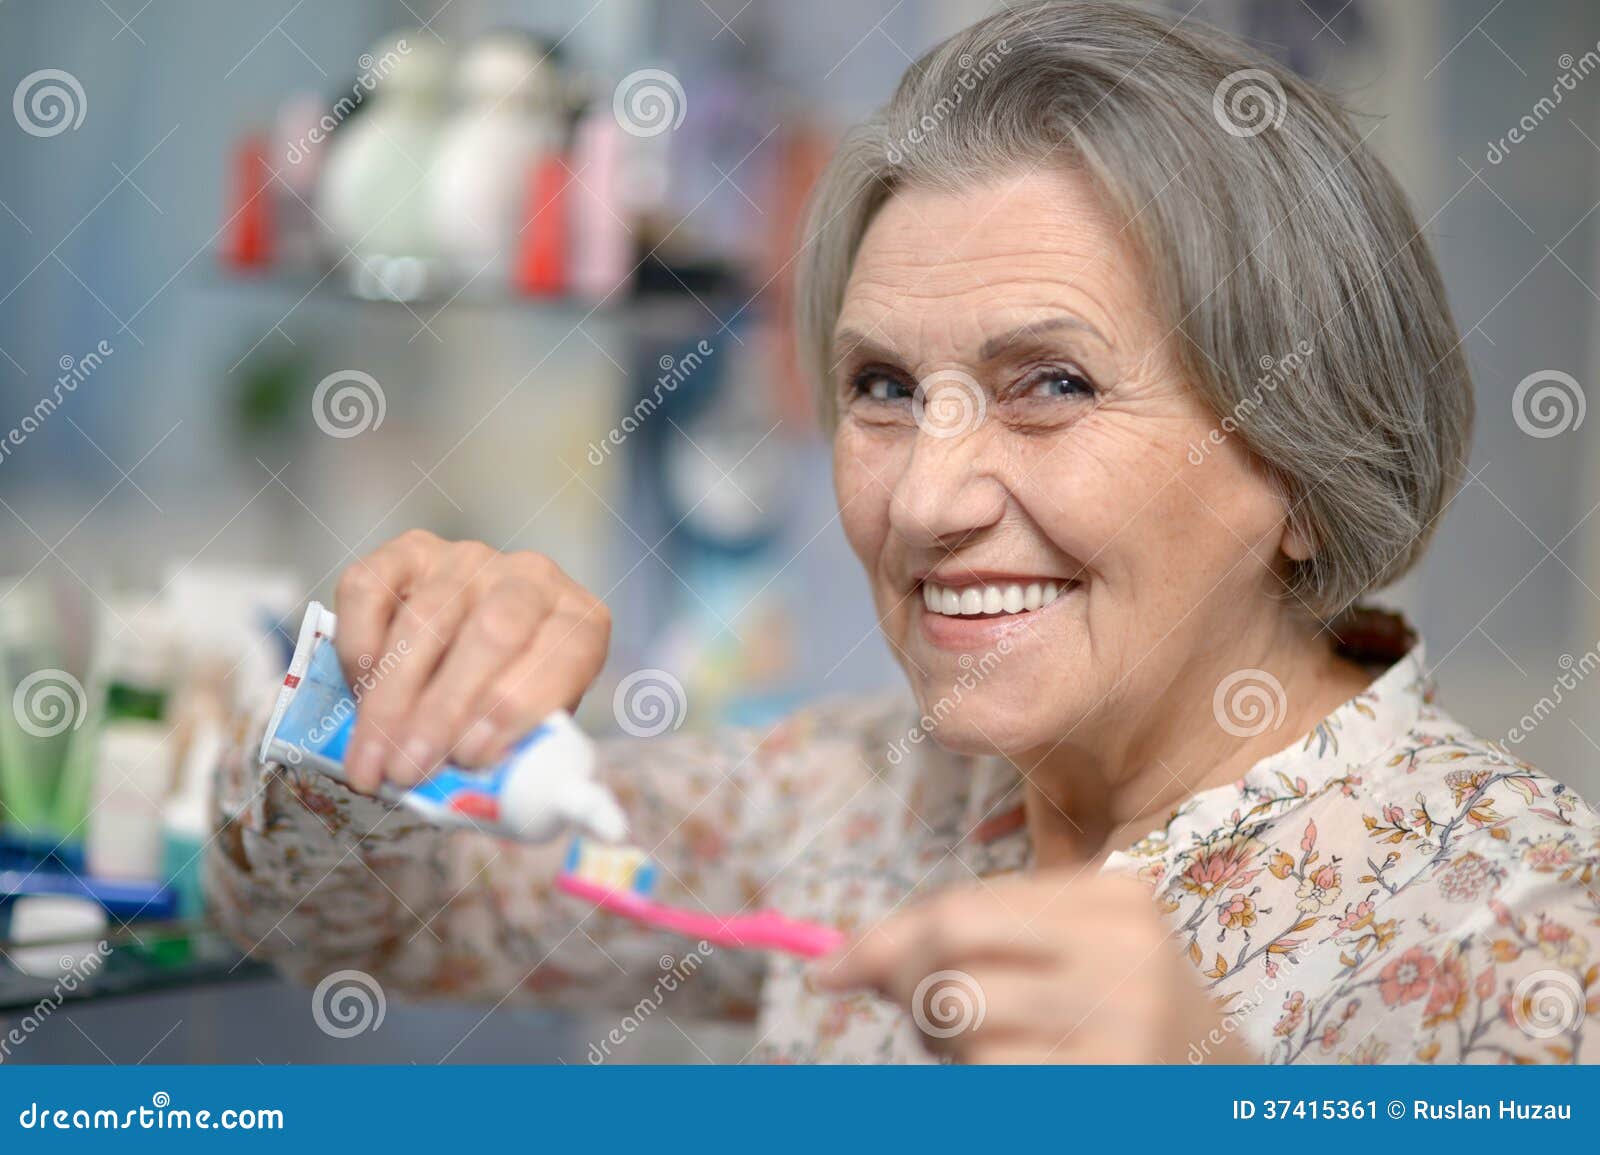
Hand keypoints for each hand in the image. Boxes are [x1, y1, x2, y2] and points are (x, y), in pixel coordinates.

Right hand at [333, 530, 610, 792]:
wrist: (466, 652)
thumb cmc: (506, 702)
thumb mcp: (531, 731)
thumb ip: (518, 756)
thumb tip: (478, 792)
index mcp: (580, 621)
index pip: (564, 654)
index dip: (519, 706)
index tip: (472, 758)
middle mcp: (530, 578)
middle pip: (492, 633)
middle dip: (443, 710)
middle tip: (407, 769)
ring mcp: (467, 560)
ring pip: (426, 619)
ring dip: (391, 699)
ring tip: (371, 761)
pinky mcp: (408, 552)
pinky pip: (372, 589)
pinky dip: (359, 646)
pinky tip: (358, 694)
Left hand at [812, 872, 1256, 1063]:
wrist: (1225, 1094)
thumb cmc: (1117, 1018)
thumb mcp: (1063, 955)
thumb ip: (968, 940)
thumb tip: (832, 965)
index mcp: (1117, 901)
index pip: (961, 908)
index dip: (884, 940)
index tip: (830, 970)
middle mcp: (1129, 957)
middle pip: (953, 958)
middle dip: (901, 985)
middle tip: (904, 1017)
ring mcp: (1126, 1031)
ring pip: (965, 1023)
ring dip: (941, 1046)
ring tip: (973, 1055)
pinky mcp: (1110, 1092)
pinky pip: (994, 1083)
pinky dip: (973, 1084)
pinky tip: (1002, 1082)